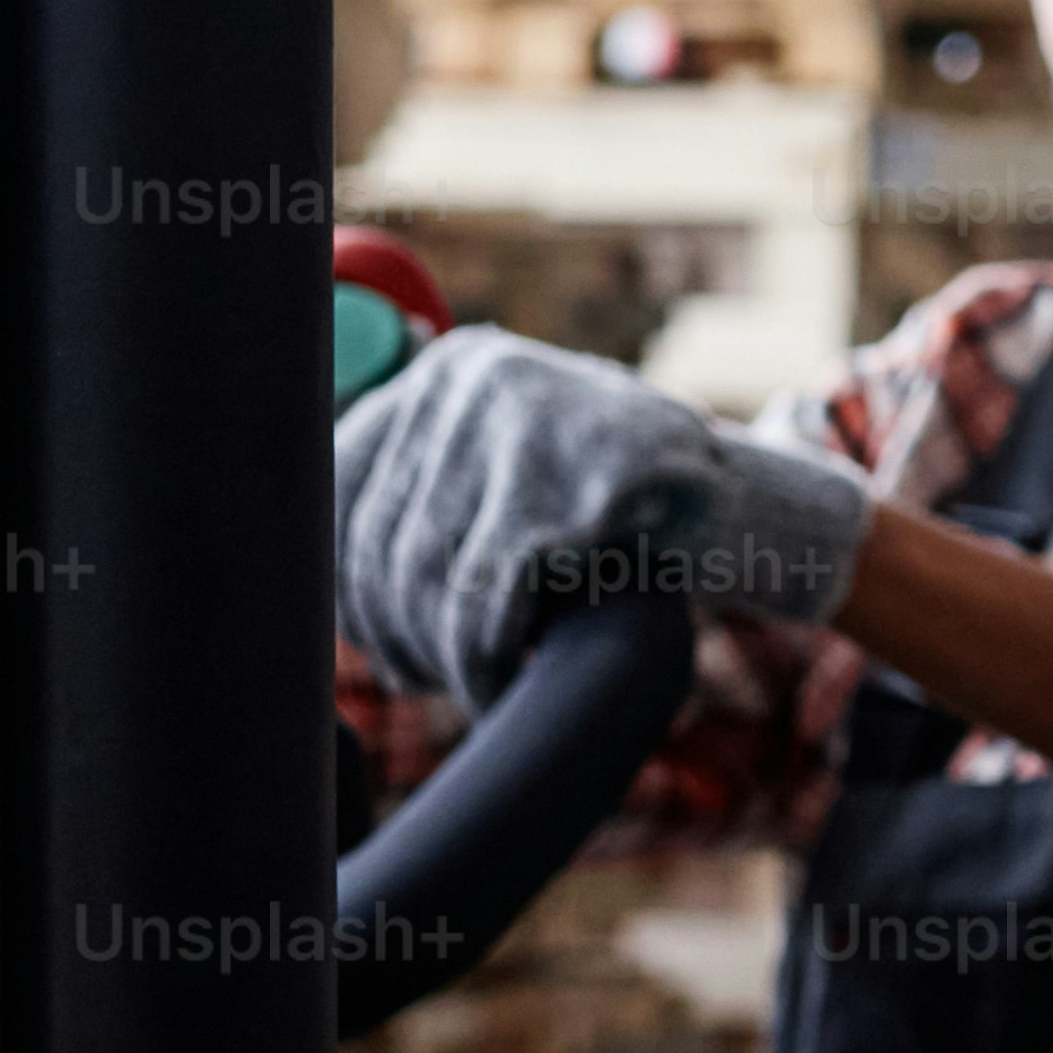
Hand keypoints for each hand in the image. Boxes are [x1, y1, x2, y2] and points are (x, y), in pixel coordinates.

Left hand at [333, 329, 871, 705]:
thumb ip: (432, 478)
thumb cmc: (620, 508)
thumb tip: (296, 560)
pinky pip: (484, 603)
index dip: (337, 570)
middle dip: (389, 626)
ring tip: (462, 682)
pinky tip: (499, 684)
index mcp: (453, 368)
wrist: (755, 513)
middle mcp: (477, 378)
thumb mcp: (518, 465)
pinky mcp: (574, 491)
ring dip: (433, 652)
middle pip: (380, 532)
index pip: (342, 475)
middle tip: (417, 675)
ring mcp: (530, 427)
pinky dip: (482, 661)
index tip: (362, 630)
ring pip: (424, 573)